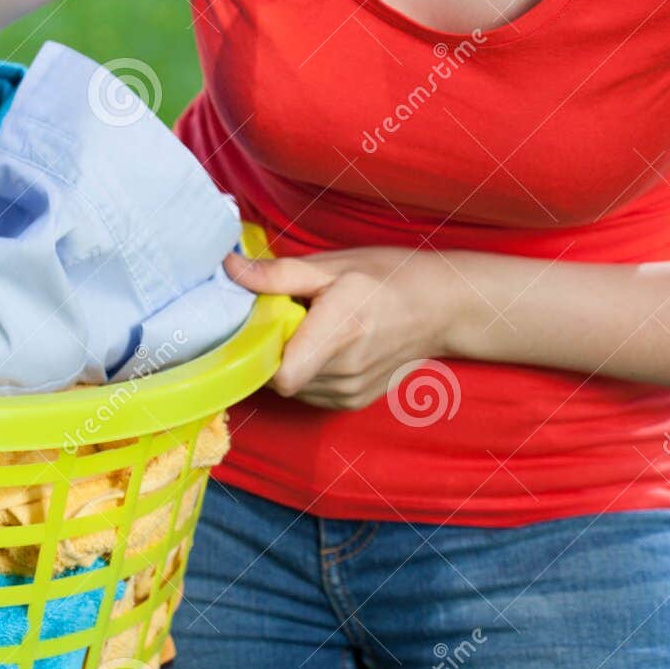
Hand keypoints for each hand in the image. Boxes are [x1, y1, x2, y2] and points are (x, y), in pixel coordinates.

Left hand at [223, 244, 466, 409]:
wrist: (440, 308)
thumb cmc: (388, 277)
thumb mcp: (332, 265)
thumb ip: (278, 275)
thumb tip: (229, 268)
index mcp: (339, 332)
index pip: (279, 373)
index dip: (262, 349)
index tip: (267, 321)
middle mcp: (345, 371)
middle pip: (280, 377)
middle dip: (276, 347)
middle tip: (294, 315)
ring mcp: (350, 393)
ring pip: (294, 387)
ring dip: (292, 360)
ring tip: (316, 328)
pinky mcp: (353, 403)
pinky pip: (312, 393)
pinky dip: (309, 371)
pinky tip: (329, 345)